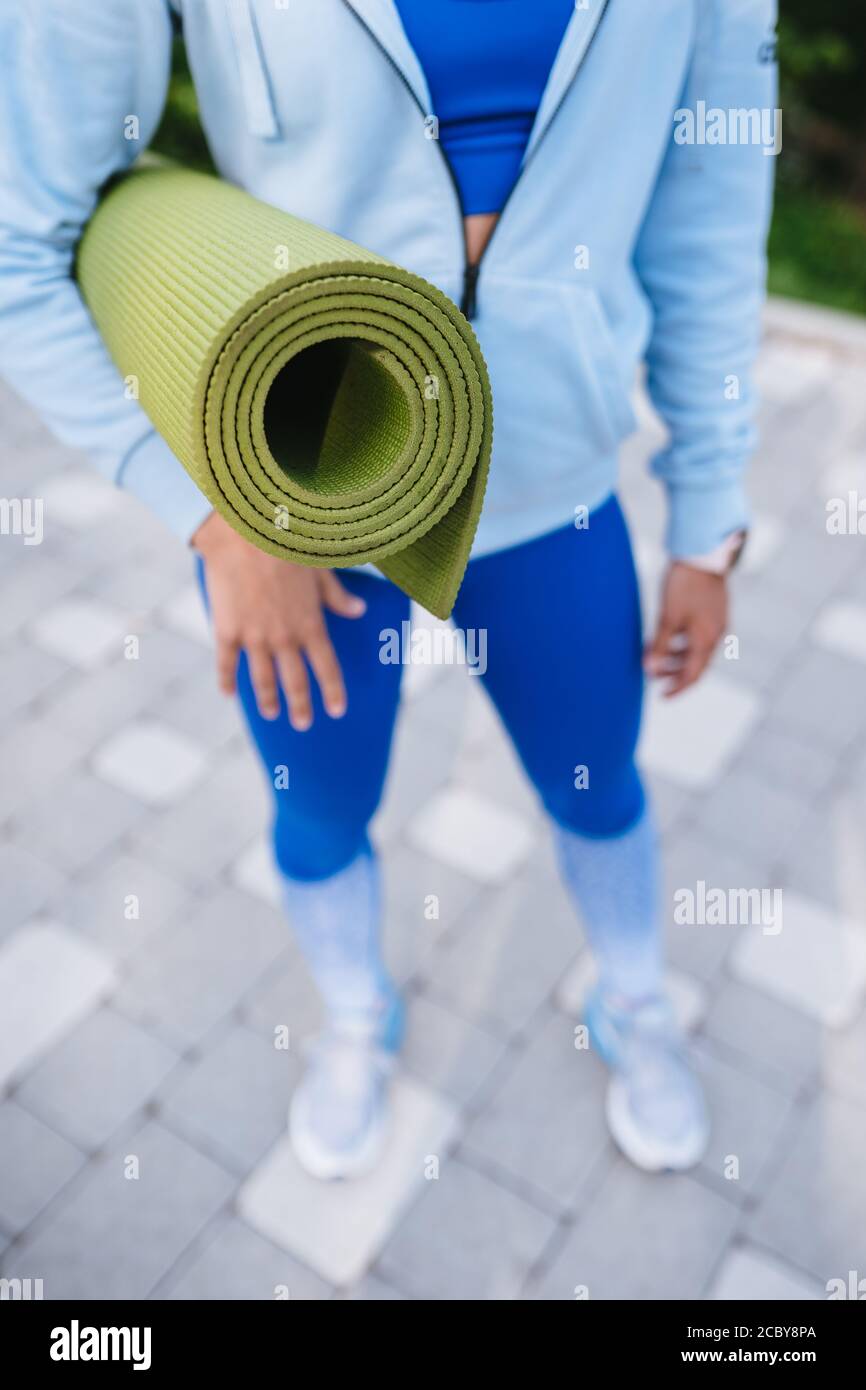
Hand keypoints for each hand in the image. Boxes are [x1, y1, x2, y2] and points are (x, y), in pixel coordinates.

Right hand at [191, 512, 365, 728]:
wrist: (242, 532)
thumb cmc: (286, 543)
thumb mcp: (320, 569)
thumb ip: (337, 597)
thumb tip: (360, 610)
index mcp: (311, 624)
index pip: (327, 668)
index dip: (333, 692)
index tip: (337, 710)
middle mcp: (285, 638)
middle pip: (295, 682)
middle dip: (301, 706)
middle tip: (302, 725)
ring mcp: (254, 637)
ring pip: (263, 679)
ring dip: (268, 700)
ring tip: (271, 714)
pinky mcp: (227, 630)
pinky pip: (227, 664)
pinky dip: (227, 680)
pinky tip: (229, 694)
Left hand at [644, 562, 727, 697]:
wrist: (702, 554)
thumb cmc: (683, 585)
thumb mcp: (667, 617)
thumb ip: (660, 646)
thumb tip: (650, 670)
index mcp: (705, 640)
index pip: (692, 675)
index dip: (677, 688)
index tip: (662, 696)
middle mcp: (715, 635)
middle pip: (696, 665)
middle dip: (675, 674)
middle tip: (656, 678)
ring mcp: (717, 622)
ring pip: (698, 650)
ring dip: (678, 657)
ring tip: (659, 657)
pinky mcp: (715, 611)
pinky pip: (700, 636)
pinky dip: (685, 642)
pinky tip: (671, 637)